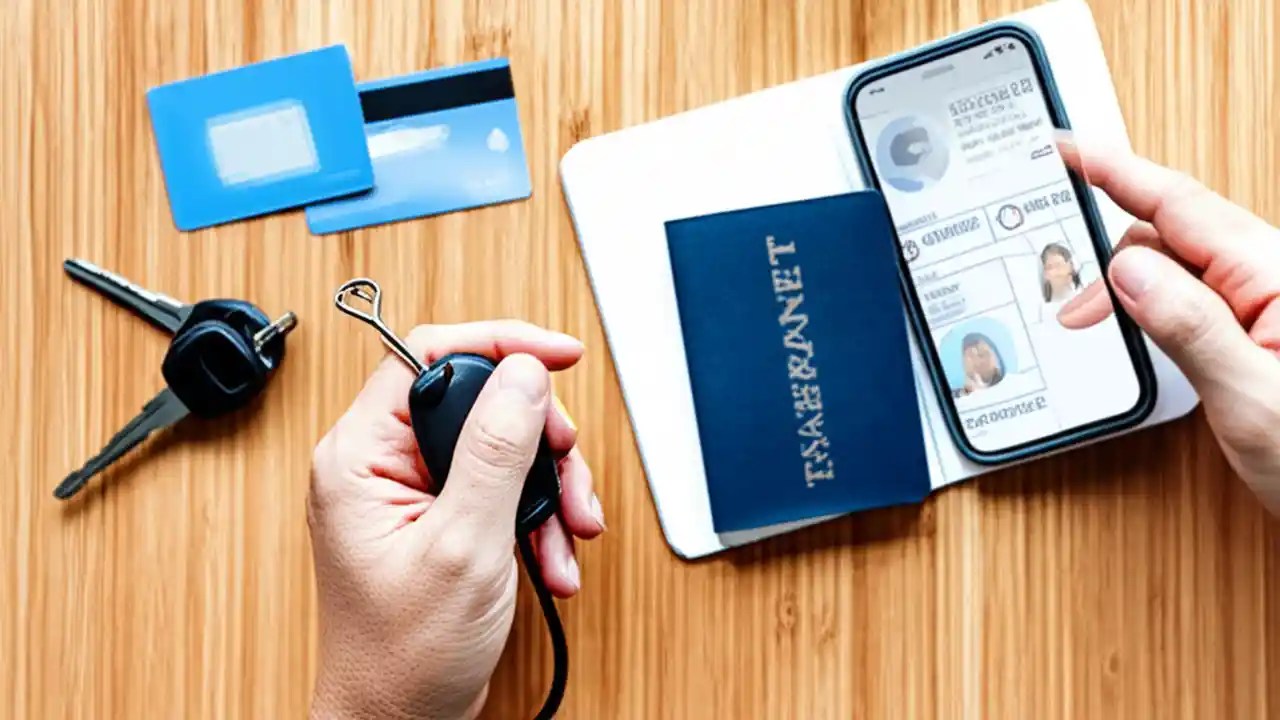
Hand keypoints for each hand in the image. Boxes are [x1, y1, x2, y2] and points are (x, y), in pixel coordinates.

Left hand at [307, 321, 604, 719]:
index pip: (429, 353)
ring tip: (569, 537)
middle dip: (539, 439)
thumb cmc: (402, 657)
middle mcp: (381, 464)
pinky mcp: (440, 520)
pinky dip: (538, 520)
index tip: (560, 356)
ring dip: (548, 488)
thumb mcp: (463, 545)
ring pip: (501, 446)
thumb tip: (523, 373)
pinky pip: (501, 490)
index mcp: (361, 455)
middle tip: (568, 474)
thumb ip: (494, 450)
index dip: (501, 343)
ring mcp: (412, 493)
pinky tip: (552, 560)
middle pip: (479, 399)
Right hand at [1055, 134, 1279, 511]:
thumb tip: (1129, 271)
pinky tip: (1132, 328)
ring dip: (1124, 290)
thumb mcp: (1254, 398)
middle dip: (1107, 258)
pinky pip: (1187, 297)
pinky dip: (1147, 308)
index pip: (1179, 205)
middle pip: (1167, 236)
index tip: (1067, 148)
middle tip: (1065, 301)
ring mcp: (1261, 303)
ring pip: (1172, 268)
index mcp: (1275, 274)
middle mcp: (1269, 279)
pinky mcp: (1253, 330)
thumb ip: (1190, 326)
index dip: (1116, 170)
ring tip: (1089, 321)